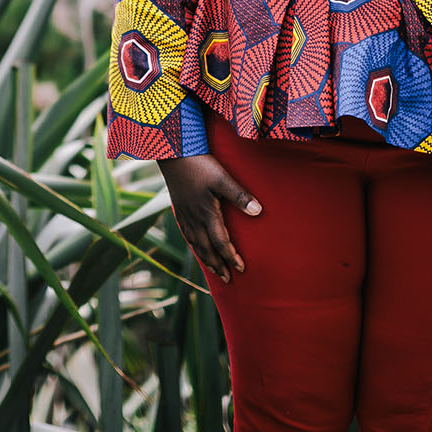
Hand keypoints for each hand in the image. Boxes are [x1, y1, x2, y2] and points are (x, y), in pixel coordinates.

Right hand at [157, 153, 260, 283]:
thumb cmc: (199, 164)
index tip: (242, 269)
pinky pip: (186, 234)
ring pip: (195, 244)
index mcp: (206, 214)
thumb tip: (259, 212)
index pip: (221, 243)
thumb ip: (239, 196)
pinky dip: (194, 245)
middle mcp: (194, 218)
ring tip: (214, 270)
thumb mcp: (222, 178)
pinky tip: (196, 246)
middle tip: (228, 279)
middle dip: (218, 265)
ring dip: (206, 259)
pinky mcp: (178, 208)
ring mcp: (184, 214)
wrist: (172, 152)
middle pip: (207, 249)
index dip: (231, 257)